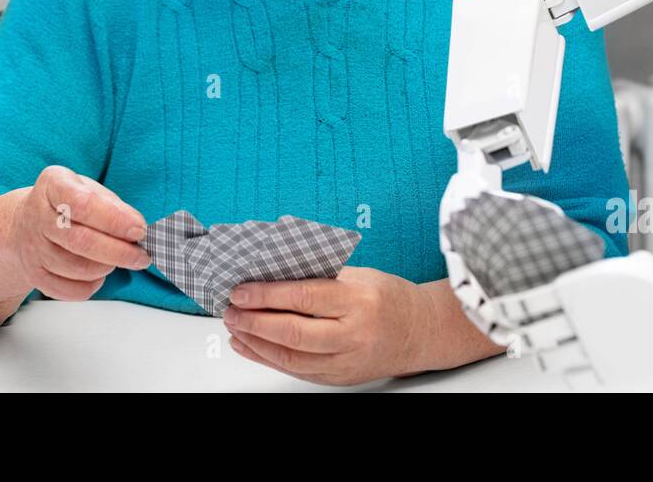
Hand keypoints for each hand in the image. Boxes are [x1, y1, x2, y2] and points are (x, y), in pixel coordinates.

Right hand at [3, 165, 150, 304]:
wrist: (25, 222)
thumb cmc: (66, 203)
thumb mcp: (88, 188)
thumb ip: (113, 205)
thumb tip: (136, 227)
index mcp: (52, 185)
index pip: (84, 204)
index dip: (115, 220)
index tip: (139, 230)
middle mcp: (37, 216)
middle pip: (81, 241)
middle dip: (119, 252)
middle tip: (141, 256)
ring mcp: (33, 248)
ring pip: (77, 268)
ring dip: (106, 267)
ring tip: (117, 259)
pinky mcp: (34, 274)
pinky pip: (69, 290)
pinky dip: (92, 286)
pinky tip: (98, 274)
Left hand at [221, 266, 436, 385]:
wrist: (420, 332)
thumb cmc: (389, 297)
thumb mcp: (359, 275)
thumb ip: (320, 277)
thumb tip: (272, 274)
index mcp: (359, 300)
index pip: (304, 297)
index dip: (267, 295)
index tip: (242, 290)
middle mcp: (354, 334)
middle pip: (294, 333)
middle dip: (255, 322)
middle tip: (231, 310)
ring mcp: (347, 361)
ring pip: (292, 358)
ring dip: (256, 343)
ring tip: (234, 327)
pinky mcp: (340, 378)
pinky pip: (298, 371)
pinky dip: (269, 359)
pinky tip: (250, 346)